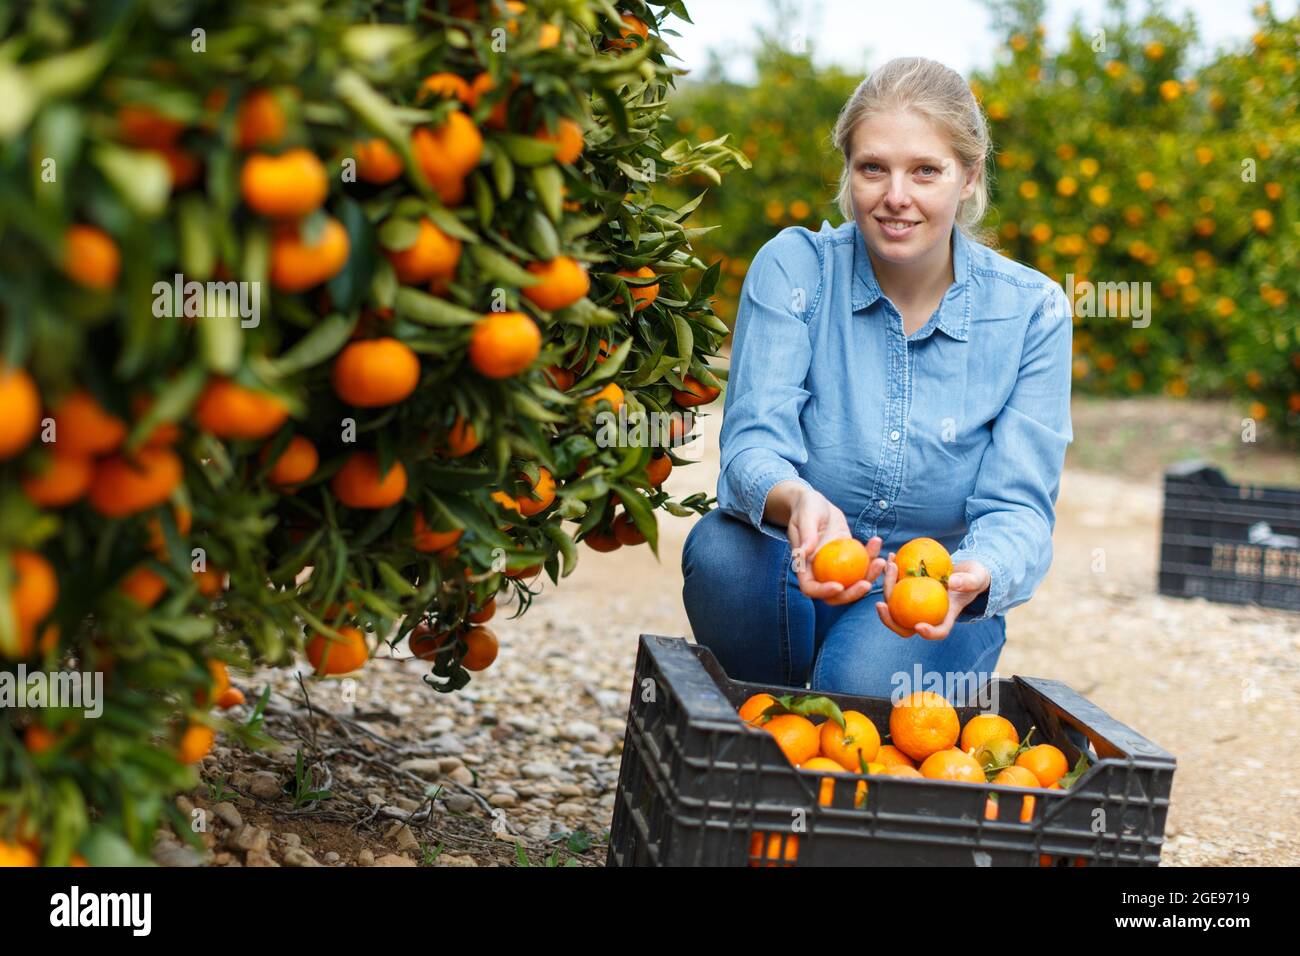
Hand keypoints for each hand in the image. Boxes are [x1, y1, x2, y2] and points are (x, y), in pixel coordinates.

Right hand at [787, 488, 886, 605]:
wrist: (818, 504)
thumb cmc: (807, 507)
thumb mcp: (805, 516)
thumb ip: (806, 534)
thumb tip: (805, 551)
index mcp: (804, 566)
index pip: (810, 588)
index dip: (823, 592)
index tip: (838, 586)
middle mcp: (819, 571)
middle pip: (835, 594)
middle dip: (852, 593)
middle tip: (866, 584)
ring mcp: (836, 567)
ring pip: (853, 582)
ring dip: (869, 576)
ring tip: (880, 561)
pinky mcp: (849, 558)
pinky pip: (862, 565)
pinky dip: (872, 558)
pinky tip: (877, 541)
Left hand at [875, 557, 990, 639]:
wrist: (965, 570)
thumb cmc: (974, 577)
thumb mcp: (976, 578)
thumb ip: (968, 582)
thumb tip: (952, 583)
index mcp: (946, 617)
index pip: (938, 631)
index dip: (928, 633)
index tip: (919, 625)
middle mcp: (927, 614)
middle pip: (905, 624)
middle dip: (889, 620)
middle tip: (880, 605)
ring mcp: (916, 603)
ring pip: (895, 603)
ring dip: (887, 587)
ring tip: (890, 566)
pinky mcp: (909, 589)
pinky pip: (896, 584)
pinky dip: (891, 572)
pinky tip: (891, 556)